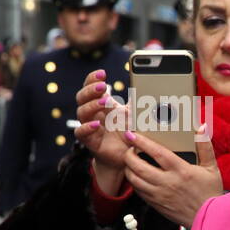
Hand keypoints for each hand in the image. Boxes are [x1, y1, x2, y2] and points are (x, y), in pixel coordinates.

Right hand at [75, 70, 132, 190]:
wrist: (127, 157)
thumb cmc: (129, 133)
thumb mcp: (136, 115)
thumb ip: (138, 102)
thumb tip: (147, 87)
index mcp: (102, 104)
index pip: (91, 86)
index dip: (92, 78)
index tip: (102, 73)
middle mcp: (93, 114)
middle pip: (82, 97)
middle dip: (91, 90)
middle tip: (102, 85)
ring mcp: (90, 126)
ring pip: (82, 112)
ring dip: (92, 105)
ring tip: (104, 102)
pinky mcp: (90, 141)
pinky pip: (81, 133)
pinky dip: (87, 127)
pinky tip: (97, 124)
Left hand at [121, 127, 223, 226]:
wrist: (209, 218)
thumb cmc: (211, 193)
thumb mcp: (212, 168)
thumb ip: (205, 147)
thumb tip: (201, 128)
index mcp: (181, 171)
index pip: (156, 152)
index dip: (142, 142)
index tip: (132, 134)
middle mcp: (168, 182)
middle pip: (138, 166)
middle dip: (129, 155)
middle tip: (129, 149)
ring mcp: (160, 195)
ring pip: (134, 180)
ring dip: (128, 169)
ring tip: (130, 162)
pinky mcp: (156, 204)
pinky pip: (138, 192)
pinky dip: (134, 182)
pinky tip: (137, 177)